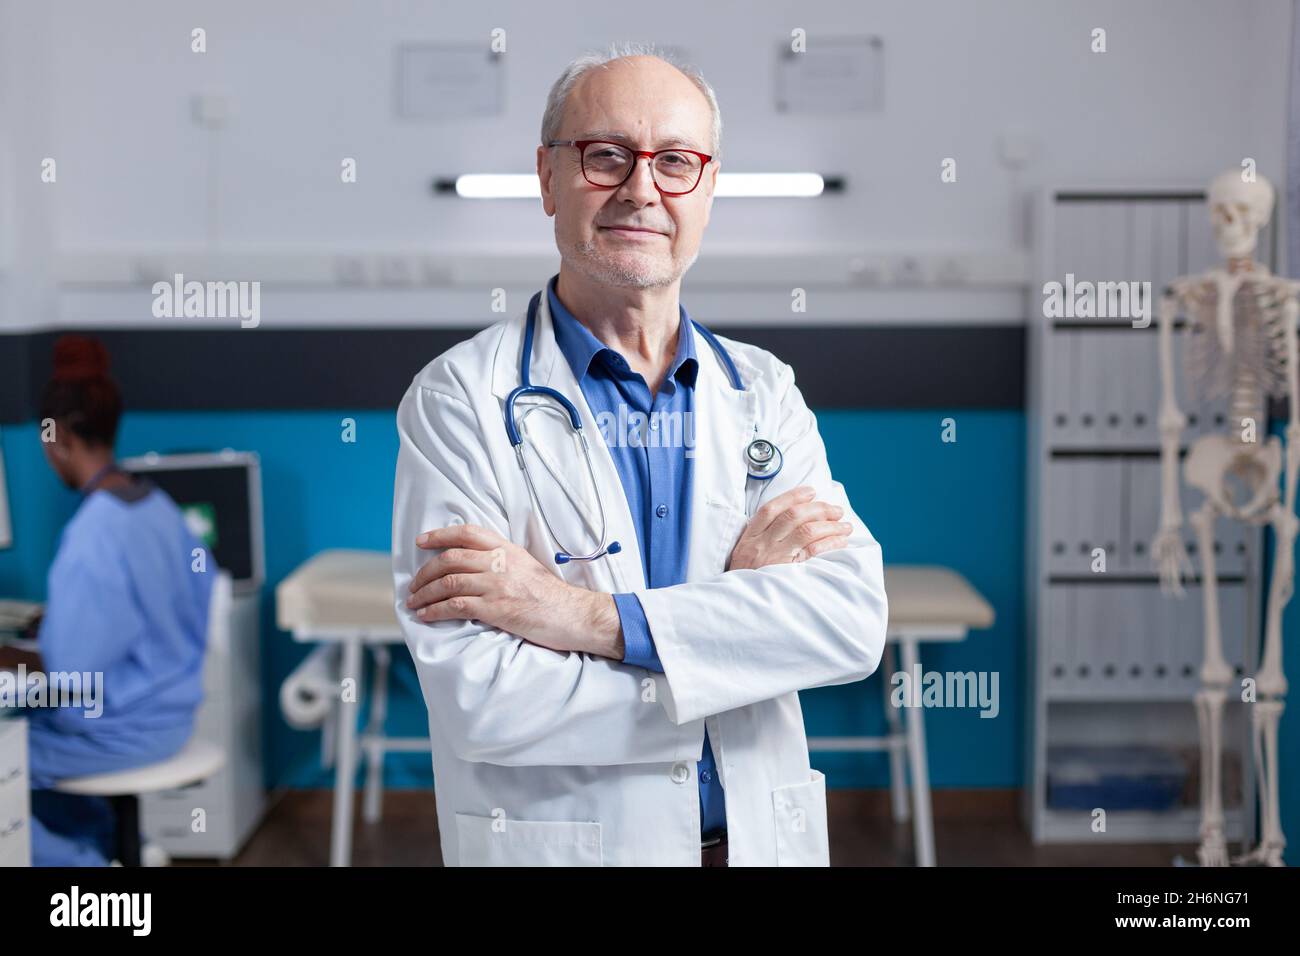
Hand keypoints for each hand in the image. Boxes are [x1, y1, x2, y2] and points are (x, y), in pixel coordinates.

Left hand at [404, 524, 620, 655]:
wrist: (573, 614)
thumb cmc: (550, 595)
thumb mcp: (527, 566)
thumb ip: (503, 561)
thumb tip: (476, 564)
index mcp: (507, 549)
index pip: (468, 533)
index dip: (440, 534)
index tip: (422, 541)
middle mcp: (500, 562)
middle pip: (451, 558)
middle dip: (426, 571)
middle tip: (415, 584)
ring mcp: (497, 585)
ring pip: (449, 582)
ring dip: (425, 593)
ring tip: (414, 602)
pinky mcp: (496, 608)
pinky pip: (456, 606)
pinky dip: (435, 610)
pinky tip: (426, 615)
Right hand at [727, 485, 851, 570]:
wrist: (739, 608)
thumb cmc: (746, 580)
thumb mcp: (744, 555)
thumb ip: (762, 538)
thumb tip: (793, 520)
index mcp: (750, 538)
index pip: (770, 509)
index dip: (792, 496)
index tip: (811, 492)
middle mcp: (761, 545)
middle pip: (793, 516)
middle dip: (819, 509)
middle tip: (836, 510)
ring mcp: (774, 558)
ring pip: (806, 531)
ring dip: (830, 526)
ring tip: (845, 526)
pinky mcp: (788, 573)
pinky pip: (813, 552)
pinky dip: (829, 543)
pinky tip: (840, 542)